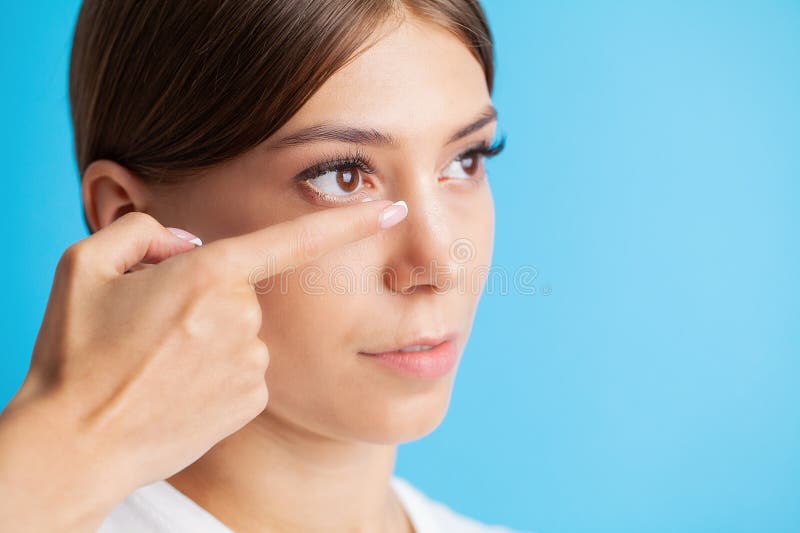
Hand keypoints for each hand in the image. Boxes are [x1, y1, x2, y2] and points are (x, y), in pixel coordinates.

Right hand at [0, 199, 406, 530]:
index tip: (395, 209)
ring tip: (158, 362)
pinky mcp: (253, 399)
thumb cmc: (74, 355)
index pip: (293, 240)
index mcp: (208, 277)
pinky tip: (179, 387)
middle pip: (240, 288)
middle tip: (154, 326)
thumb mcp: (83, 268)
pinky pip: (244, 367)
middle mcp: (242, 319)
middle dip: (206, 295)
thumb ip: (140, 232)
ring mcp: (252, 363)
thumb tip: (185, 243)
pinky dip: (217, 369)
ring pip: (242, 330)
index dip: (349, 222)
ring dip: (209, 335)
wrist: (77, 445)